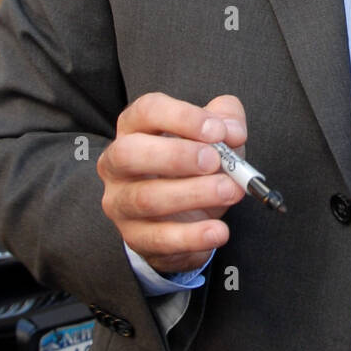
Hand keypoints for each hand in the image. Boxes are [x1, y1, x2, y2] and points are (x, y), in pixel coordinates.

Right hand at [97, 92, 247, 274]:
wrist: (186, 215)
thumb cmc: (195, 165)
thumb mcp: (214, 135)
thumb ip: (227, 120)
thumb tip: (232, 131)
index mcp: (135, 128)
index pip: (147, 111)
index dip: (182, 117)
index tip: (217, 131)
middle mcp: (117, 163)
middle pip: (129, 153)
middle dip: (176, 155)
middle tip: (215, 160)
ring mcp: (121, 202)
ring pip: (146, 198)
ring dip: (193, 194)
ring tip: (230, 191)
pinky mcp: (135, 236)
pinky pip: (158, 239)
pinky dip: (192, 236)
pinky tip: (218, 230)